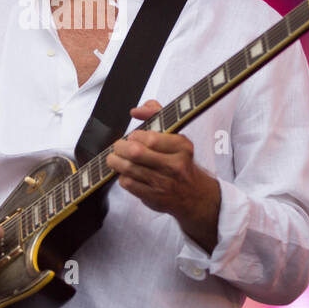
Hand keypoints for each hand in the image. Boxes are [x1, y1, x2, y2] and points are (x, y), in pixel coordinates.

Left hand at [105, 99, 221, 250]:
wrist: (194, 195)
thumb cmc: (181, 161)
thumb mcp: (176, 136)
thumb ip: (157, 115)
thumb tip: (136, 111)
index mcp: (182, 147)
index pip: (151, 138)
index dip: (135, 136)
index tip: (132, 137)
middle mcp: (175, 165)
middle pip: (136, 153)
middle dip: (120, 147)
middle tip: (118, 146)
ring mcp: (164, 183)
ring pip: (129, 169)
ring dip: (116, 161)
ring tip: (114, 158)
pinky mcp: (154, 197)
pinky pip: (129, 184)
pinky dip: (122, 176)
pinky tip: (125, 173)